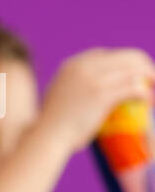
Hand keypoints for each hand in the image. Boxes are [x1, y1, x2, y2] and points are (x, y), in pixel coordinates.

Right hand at [38, 48, 154, 152]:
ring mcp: (93, 79)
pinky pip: (134, 88)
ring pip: (135, 70)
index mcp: (73, 65)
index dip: (126, 63)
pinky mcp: (101, 95)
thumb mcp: (61, 95)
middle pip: (127, 57)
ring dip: (150, 79)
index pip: (108, 54)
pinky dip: (146, 94)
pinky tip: (149, 102)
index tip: (135, 76)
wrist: (46, 137)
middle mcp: (84, 67)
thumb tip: (97, 89)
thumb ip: (76, 86)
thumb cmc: (53, 124)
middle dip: (145, 67)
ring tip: (154, 91)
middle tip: (152, 82)